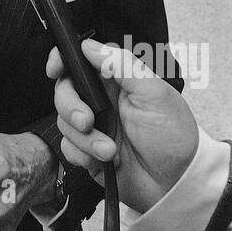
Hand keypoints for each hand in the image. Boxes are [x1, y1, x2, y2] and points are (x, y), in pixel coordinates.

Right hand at [49, 37, 198, 213]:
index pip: (81, 60)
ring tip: (109, 149)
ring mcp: (94, 127)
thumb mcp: (155, 94)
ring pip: (64, 122)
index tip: (55, 69)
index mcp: (117, 81)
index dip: (62, 61)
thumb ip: (122, 65)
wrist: (176, 185)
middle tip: (87, 121)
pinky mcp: (88, 152)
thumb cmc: (175, 138)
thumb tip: (90, 45)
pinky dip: (83, 155)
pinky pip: (68, 148)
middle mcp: (102, 101)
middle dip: (70, 107)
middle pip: (64, 91)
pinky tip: (104, 160)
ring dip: (84, 138)